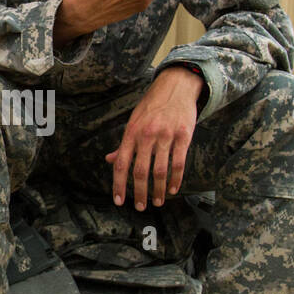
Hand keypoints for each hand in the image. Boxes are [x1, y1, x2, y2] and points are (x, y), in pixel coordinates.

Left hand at [105, 67, 201, 209]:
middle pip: (140, 171)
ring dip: (159, 190)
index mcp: (131, 133)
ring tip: (158, 202)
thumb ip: (124, 144)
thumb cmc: (152, 106)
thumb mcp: (133, 121)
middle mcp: (147, 135)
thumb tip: (109, 160)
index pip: (121, 164)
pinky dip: (176, 179)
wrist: (176, 86)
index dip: (118, 184)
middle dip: (139, 193)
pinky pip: (179, 163)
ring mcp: (166, 135)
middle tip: (140, 207)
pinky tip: (174, 189)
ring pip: (160, 171)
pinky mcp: (183, 136)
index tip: (119, 201)